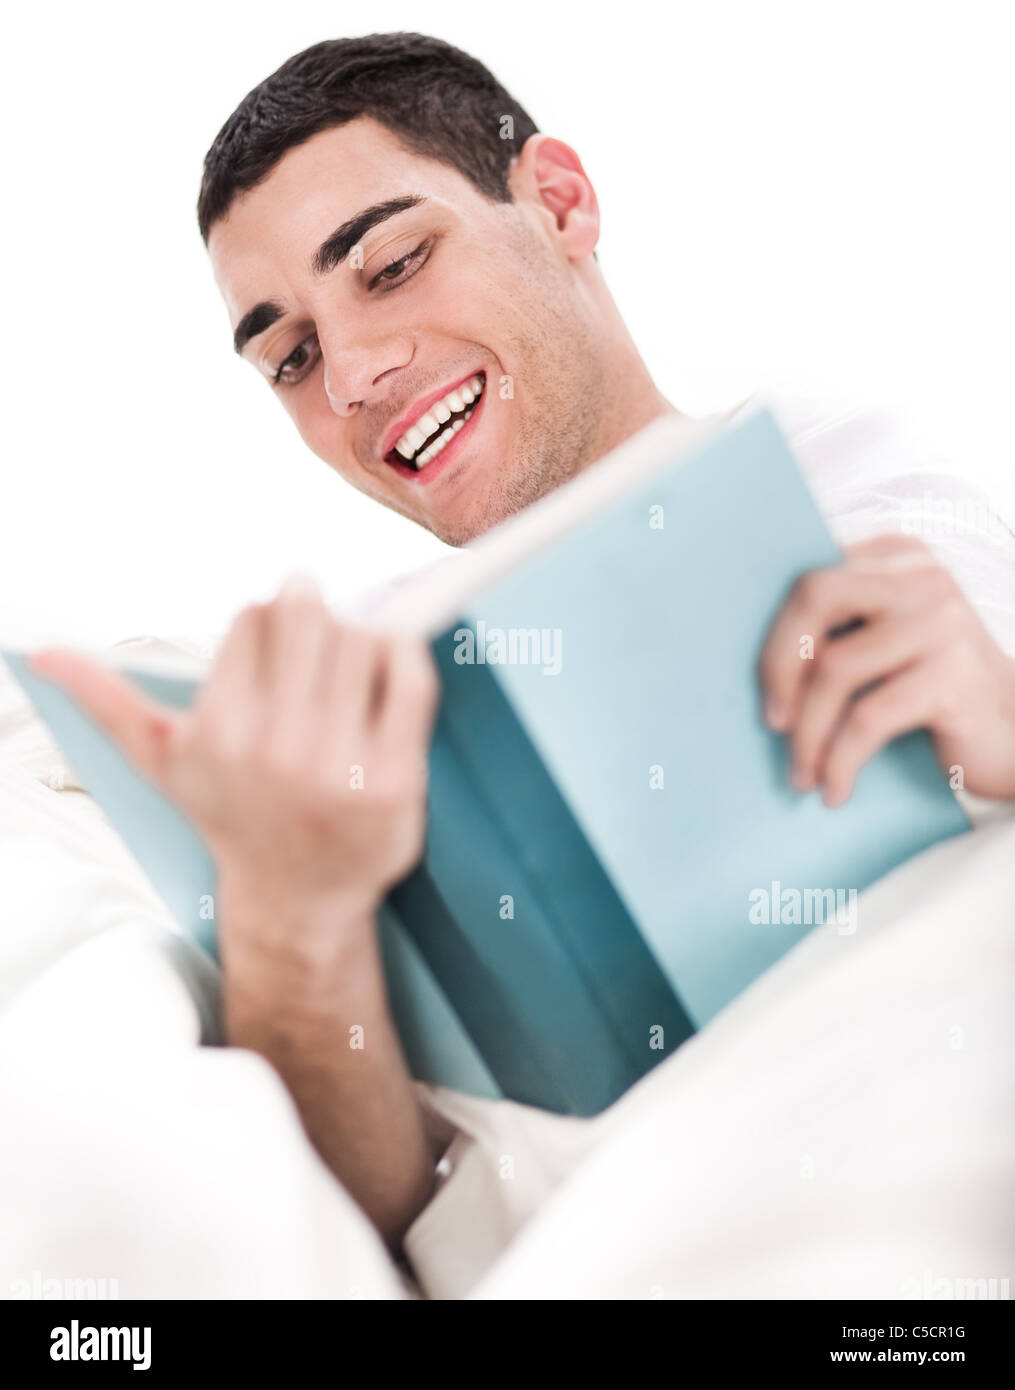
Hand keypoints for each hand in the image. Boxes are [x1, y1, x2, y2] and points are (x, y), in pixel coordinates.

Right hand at [30, 579, 438, 934]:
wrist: (295, 896)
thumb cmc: (229, 813)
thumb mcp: (163, 762)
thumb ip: (105, 700)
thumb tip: (38, 654)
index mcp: (219, 734)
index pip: (254, 619)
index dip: (266, 618)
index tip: (273, 634)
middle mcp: (277, 752)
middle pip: (308, 620)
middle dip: (312, 612)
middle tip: (315, 620)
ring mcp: (341, 768)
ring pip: (358, 642)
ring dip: (356, 633)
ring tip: (346, 653)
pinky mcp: (395, 781)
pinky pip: (410, 679)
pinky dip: (404, 653)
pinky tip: (387, 660)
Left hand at [758, 534, 1014, 804]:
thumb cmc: (936, 693)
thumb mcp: (887, 645)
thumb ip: (840, 628)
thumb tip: (754, 662)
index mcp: (899, 558)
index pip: (812, 577)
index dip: (776, 635)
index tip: (766, 692)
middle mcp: (923, 579)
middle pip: (816, 597)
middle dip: (778, 665)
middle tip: (773, 723)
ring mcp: (943, 623)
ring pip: (835, 667)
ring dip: (807, 733)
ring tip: (801, 774)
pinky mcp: (955, 676)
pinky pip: (869, 718)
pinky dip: (840, 760)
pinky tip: (833, 789)